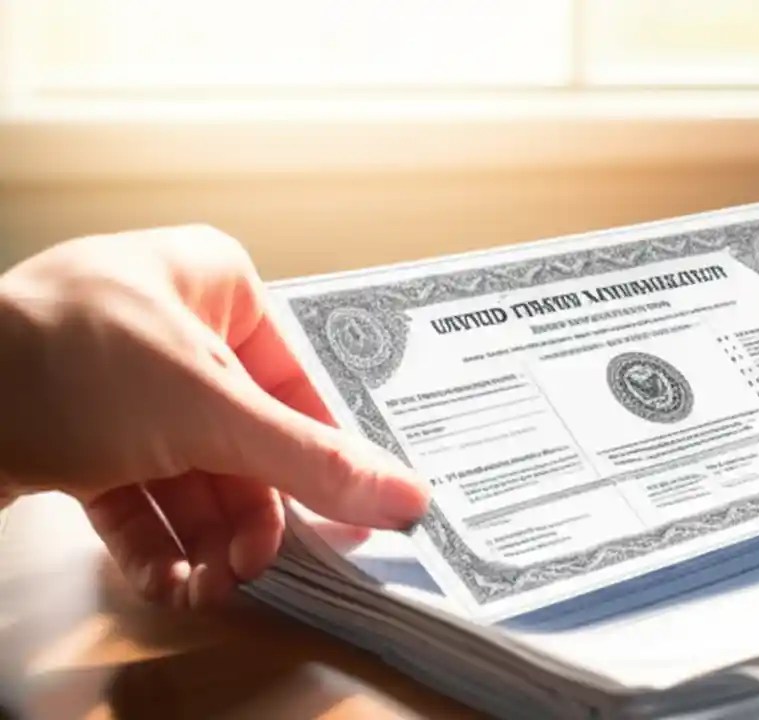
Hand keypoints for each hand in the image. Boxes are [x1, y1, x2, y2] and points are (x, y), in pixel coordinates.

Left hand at [0, 227, 427, 607]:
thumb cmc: (59, 355)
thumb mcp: (212, 411)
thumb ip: (312, 461)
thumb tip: (401, 492)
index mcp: (212, 285)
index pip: (295, 381)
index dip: (320, 454)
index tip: (347, 512)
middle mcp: (169, 329)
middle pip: (243, 440)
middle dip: (250, 515)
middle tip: (259, 564)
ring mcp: (116, 385)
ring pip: (189, 474)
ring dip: (205, 540)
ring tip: (212, 586)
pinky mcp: (72, 434)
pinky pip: (133, 494)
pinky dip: (154, 542)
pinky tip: (167, 580)